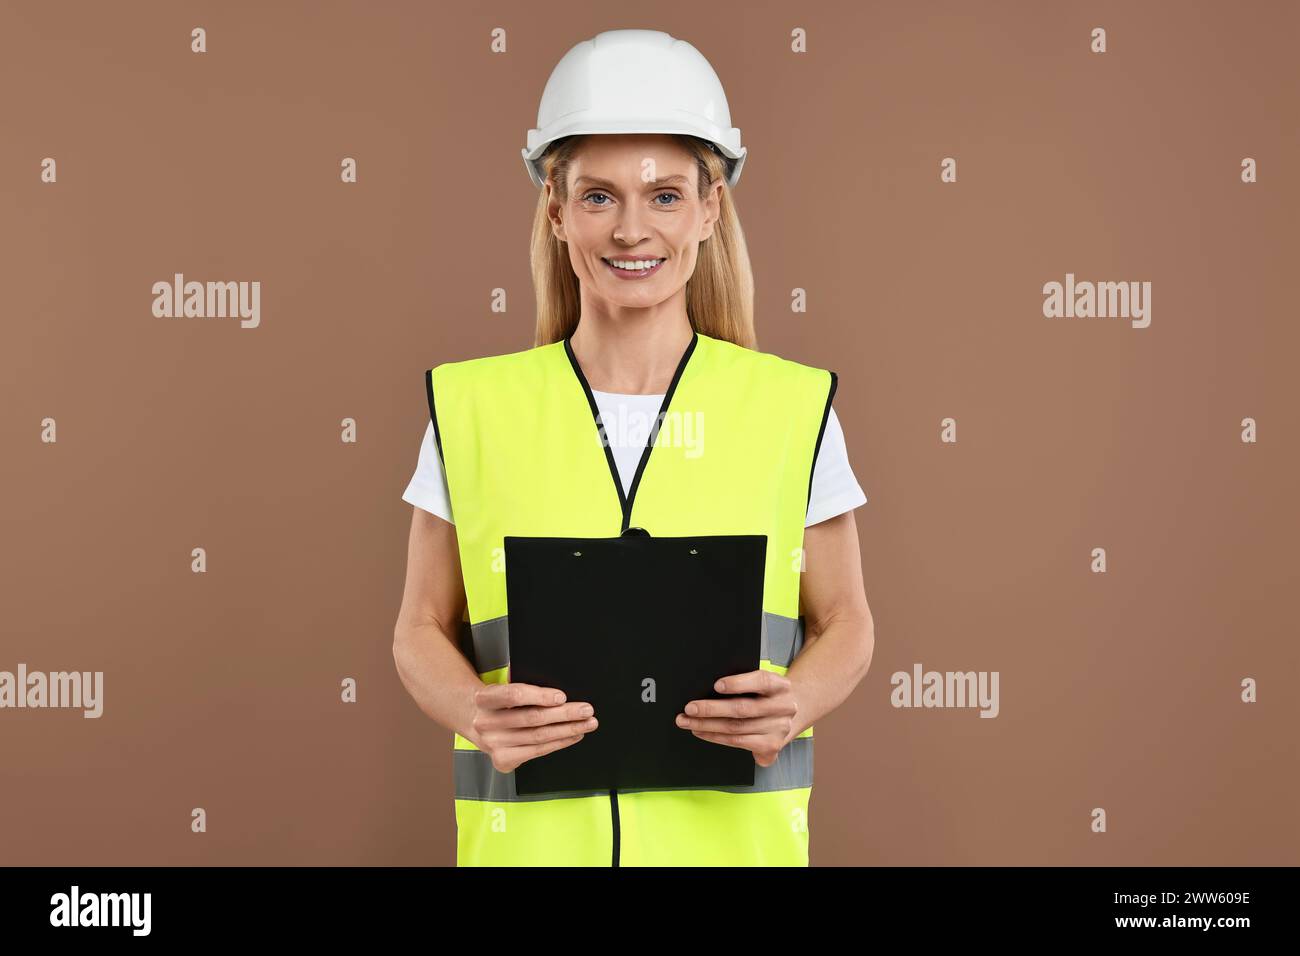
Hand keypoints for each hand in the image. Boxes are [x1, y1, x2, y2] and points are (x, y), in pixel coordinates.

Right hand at [470, 683, 597, 773]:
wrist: (474, 720)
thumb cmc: (497, 702)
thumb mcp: (502, 688)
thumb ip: (523, 688)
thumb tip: (558, 694)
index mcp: (484, 698)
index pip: (514, 696)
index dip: (539, 696)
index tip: (562, 696)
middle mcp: (486, 723)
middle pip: (531, 718)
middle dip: (564, 714)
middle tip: (586, 710)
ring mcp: (493, 744)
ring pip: (538, 737)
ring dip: (567, 730)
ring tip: (587, 723)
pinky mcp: (502, 760)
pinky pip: (537, 751)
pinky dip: (559, 743)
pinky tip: (572, 736)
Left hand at [676, 670, 798, 766]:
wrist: (788, 714)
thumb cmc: (765, 695)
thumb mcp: (761, 684)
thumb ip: (744, 683)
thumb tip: (711, 688)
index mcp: (780, 686)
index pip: (761, 681)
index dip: (738, 683)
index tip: (716, 685)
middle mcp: (784, 707)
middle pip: (743, 709)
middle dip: (711, 709)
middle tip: (690, 708)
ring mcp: (779, 729)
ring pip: (736, 728)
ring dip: (708, 725)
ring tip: (689, 722)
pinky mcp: (772, 746)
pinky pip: (738, 743)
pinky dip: (716, 737)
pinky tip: (703, 732)